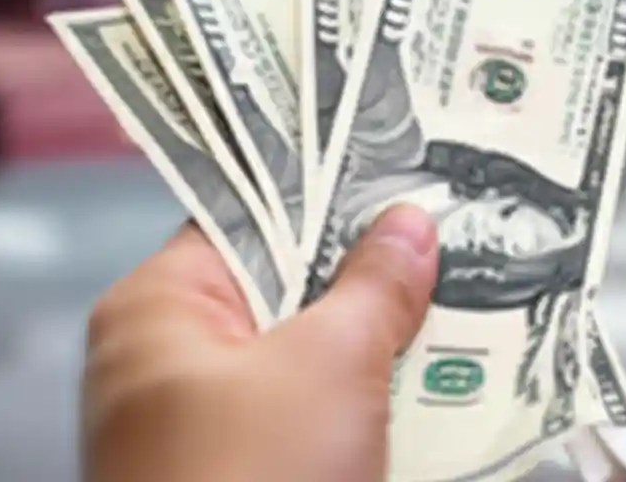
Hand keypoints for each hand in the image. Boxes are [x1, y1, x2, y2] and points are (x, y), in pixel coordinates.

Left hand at [82, 205, 437, 481]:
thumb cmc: (254, 479)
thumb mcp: (331, 364)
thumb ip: (376, 284)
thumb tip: (410, 224)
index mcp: (160, 312)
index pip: (250, 217)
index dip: (332, 192)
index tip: (408, 174)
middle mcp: (175, 362)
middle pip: (288, 288)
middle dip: (373, 273)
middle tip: (453, 238)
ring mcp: (212, 425)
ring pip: (314, 355)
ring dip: (383, 340)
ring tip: (466, 301)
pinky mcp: (255, 472)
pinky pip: (320, 413)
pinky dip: (372, 397)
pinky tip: (436, 381)